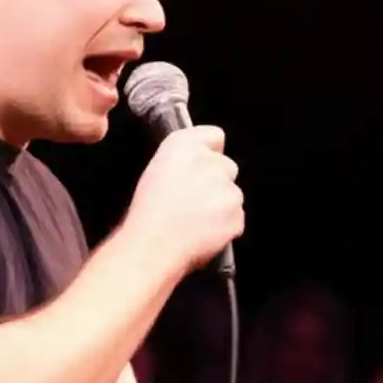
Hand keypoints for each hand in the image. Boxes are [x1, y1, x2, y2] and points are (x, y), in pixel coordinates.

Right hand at [125, 125, 243, 274]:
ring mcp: (227, 189)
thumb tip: (200, 163)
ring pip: (232, 194)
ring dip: (220, 206)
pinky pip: (236, 218)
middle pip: (227, 166)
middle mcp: (210, 162)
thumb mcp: (156, 170)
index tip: (199, 166)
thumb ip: (183, 158)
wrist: (151, 247)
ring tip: (193, 220)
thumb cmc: (146, 213)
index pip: (214, 135)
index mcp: (183, 146)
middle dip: (216, 181)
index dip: (209, 151)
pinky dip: (224, 227)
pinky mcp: (236, 215)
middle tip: (193, 200)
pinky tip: (201, 233)